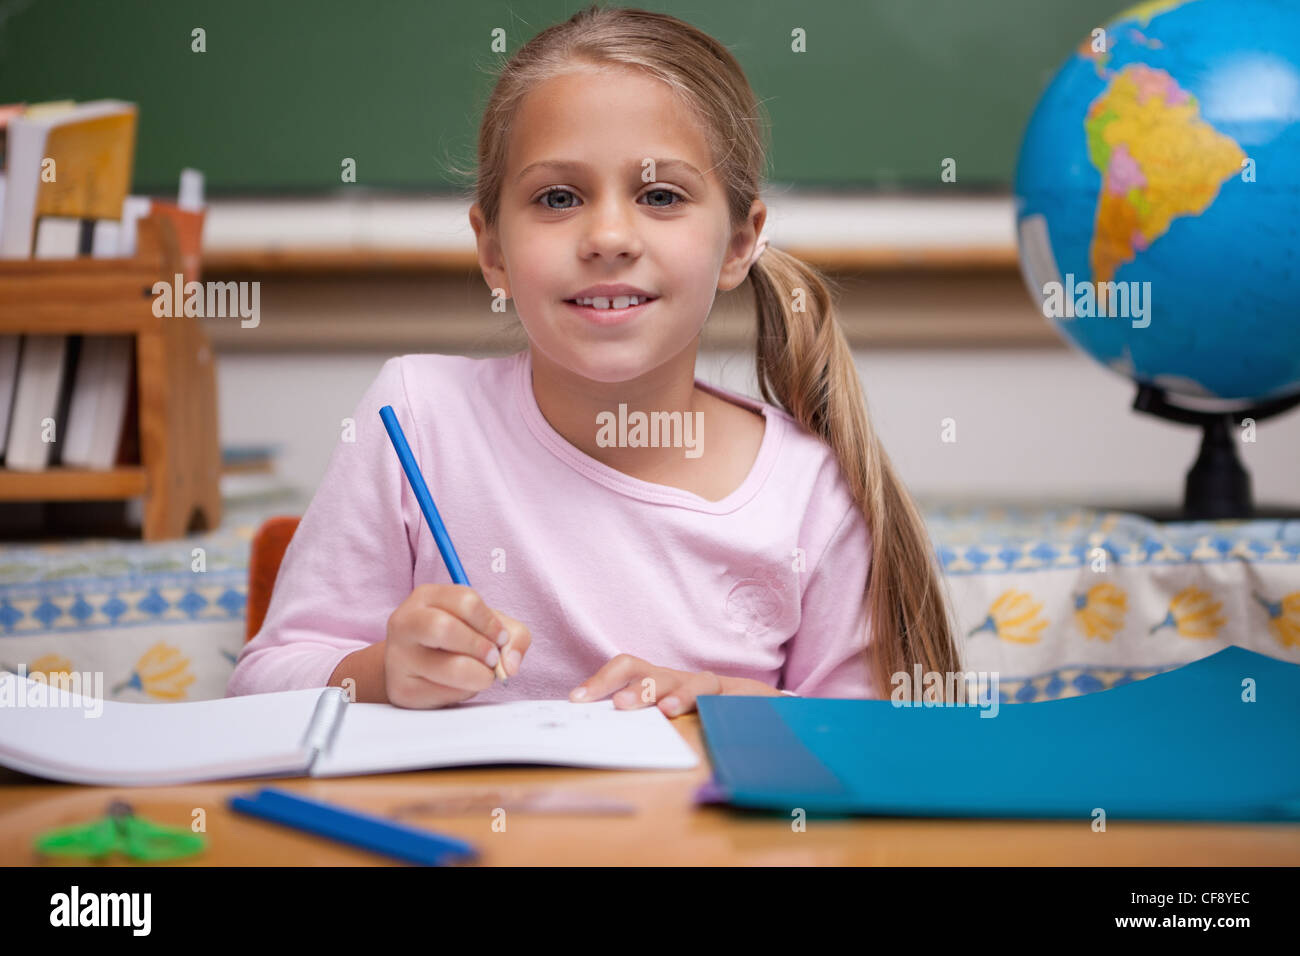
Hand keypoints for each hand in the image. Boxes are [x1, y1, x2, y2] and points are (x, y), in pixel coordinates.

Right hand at [384, 584, 530, 708]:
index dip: (490, 623)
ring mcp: (398, 656)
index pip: (465, 600)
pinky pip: (444, 694)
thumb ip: (513, 636)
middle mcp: (405, 622)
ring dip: (478, 675)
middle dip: (480, 647)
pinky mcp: (402, 689)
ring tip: (480, 674)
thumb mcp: (487, 626)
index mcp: (427, 596)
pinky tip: (460, 686)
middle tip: (492, 659)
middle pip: (445, 628)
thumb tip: (511, 664)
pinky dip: (464, 692)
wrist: (416, 668)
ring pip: (449, 667)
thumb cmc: (456, 641)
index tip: (500, 639)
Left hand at [569, 654, 726, 716]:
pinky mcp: (736, 700)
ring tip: (667, 710)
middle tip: (620, 704)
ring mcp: (707, 688)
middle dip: (638, 688)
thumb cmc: (686, 708)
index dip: (601, 680)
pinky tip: (714, 717)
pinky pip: (730, 701)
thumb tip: (588, 722)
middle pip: (656, 674)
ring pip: (696, 683)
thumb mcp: (656, 709)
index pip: (625, 668)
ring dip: (680, 695)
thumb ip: (630, 715)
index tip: (578, 699)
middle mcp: (677, 678)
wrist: (743, 702)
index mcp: (653, 679)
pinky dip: (722, 707)